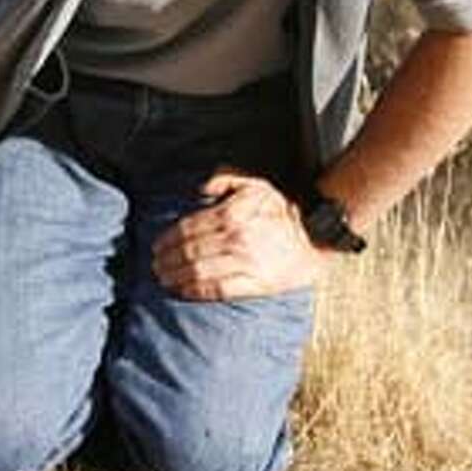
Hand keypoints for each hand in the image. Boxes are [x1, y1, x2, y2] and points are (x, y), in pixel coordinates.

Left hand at [151, 171, 325, 300]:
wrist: (316, 237)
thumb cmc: (282, 211)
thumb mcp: (255, 184)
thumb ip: (225, 179)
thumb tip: (200, 189)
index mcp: (233, 213)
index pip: (189, 228)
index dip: (168, 238)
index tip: (157, 246)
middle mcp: (237, 238)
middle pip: (190, 251)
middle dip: (167, 259)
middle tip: (155, 265)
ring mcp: (246, 262)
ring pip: (198, 271)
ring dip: (175, 276)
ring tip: (163, 278)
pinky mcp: (256, 283)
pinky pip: (217, 290)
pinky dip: (195, 291)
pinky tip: (183, 291)